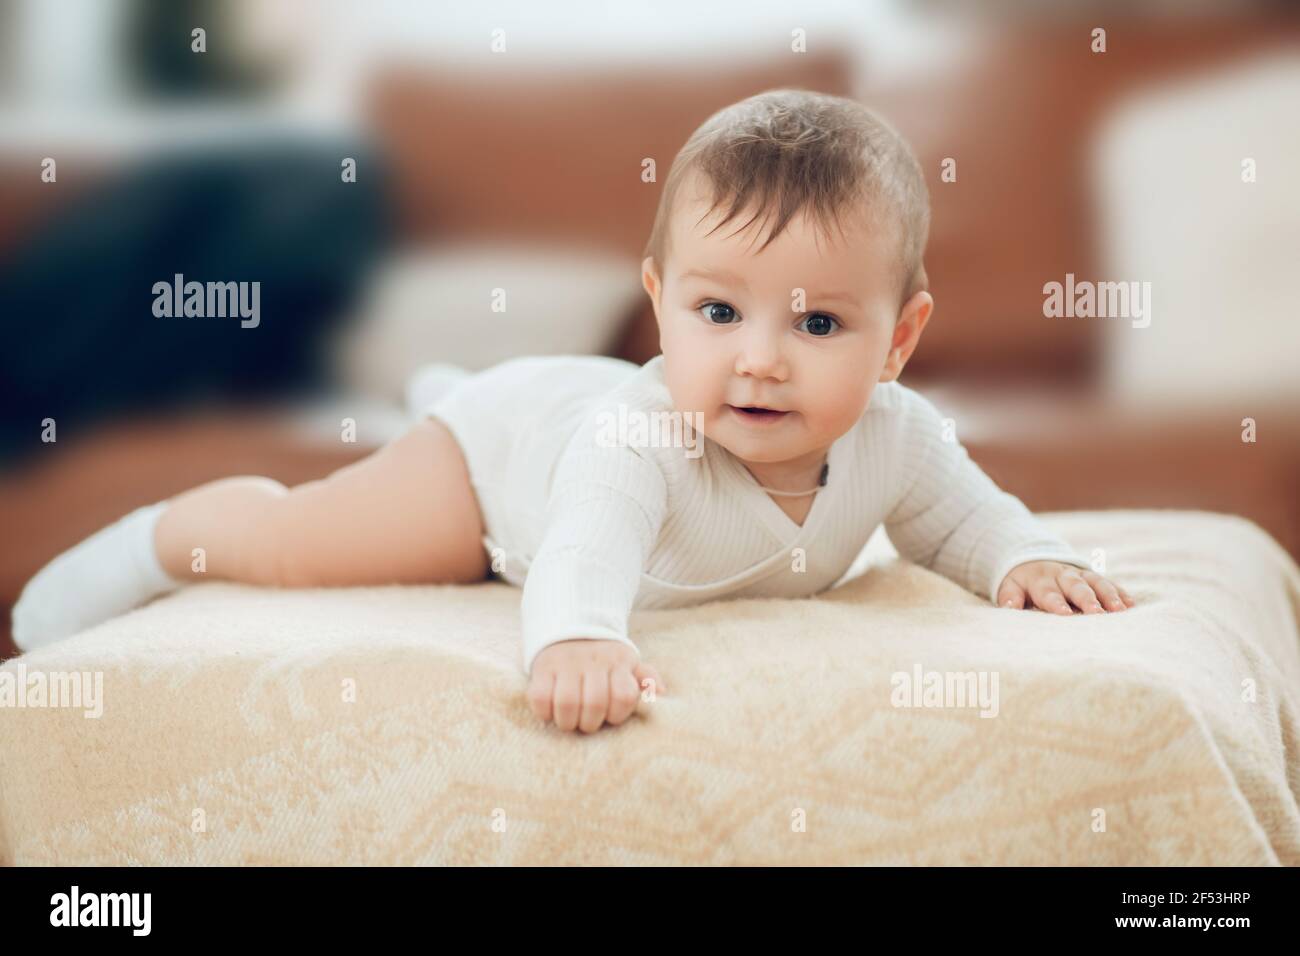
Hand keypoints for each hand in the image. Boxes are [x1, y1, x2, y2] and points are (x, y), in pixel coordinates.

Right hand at [527, 638, 666, 732]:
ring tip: (569, 721)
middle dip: (591, 723)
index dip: (618, 714)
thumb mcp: (627, 662)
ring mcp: (565, 663)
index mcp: (618, 662)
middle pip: (595, 704)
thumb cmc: (603, 657)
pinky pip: (540, 697)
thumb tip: (660, 692)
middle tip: (587, 723)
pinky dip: (545, 712)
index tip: (611, 716)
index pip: (624, 696)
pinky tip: (551, 711)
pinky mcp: (542, 667)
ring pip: (567, 703)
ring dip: (568, 721)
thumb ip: (645, 677)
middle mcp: (592, 661)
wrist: (569, 626)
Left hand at [996, 561, 1135, 614]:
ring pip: (1097, 583)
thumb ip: (1010, 597)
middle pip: (1076, 586)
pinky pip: (1110, 583)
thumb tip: (1009, 608)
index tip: (1064, 613)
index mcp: (1040, 579)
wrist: (1033, 557)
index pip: (1048, 592)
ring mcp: (1081, 574)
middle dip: (1087, 599)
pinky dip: (1120, 593)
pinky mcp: (1094, 577)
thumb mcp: (1010, 586)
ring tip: (1120, 610)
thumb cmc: (1022, 582)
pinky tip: (1131, 605)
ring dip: (1109, 596)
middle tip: (1097, 614)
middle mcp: (1063, 575)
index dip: (1056, 602)